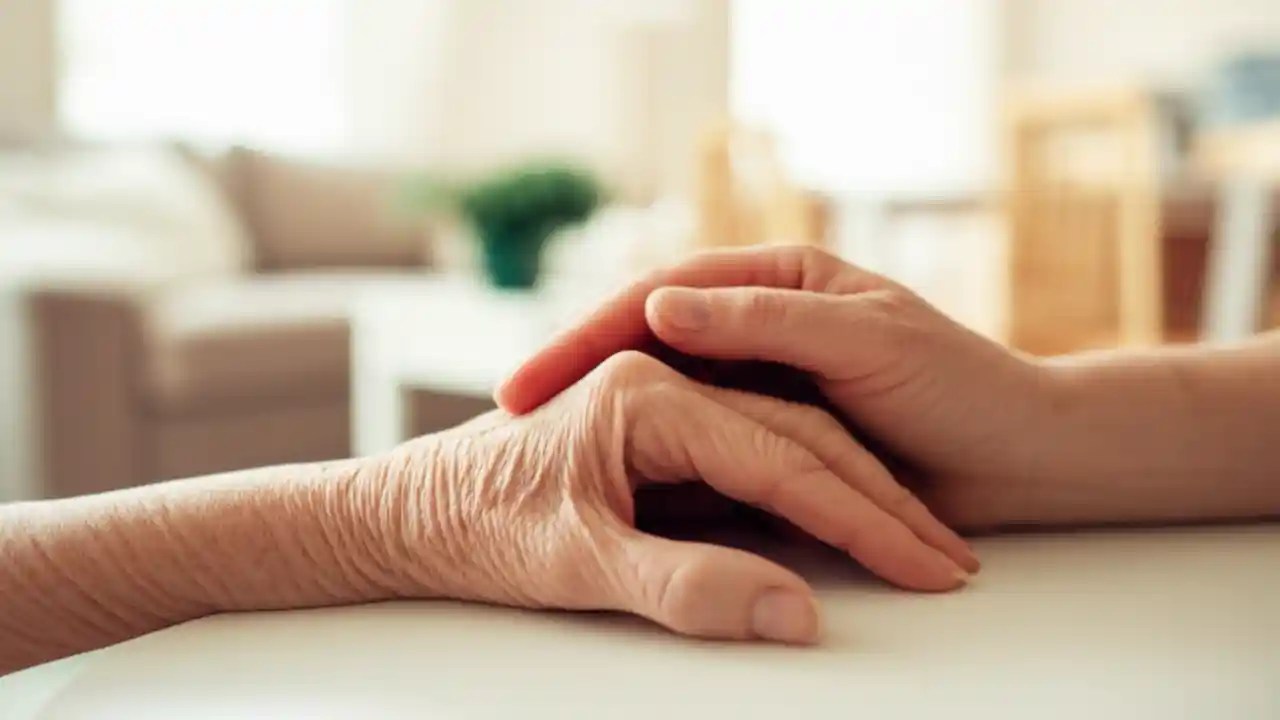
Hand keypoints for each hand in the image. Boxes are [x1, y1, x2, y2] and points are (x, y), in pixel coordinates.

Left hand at [365, 351, 971, 645]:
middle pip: (801, 438)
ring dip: (854, 496)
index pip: (784, 454)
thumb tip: (792, 616)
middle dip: (877, 503)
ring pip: (789, 440)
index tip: (924, 563)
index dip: (859, 517)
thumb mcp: (578, 567)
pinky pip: (757, 456)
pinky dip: (811, 496)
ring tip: (918, 544)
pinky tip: (845, 526)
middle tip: (942, 559)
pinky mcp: (661, 434)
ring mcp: (665, 402)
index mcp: (646, 392)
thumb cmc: (475, 529)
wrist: (406, 516)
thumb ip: (685, 587)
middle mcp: (664, 381)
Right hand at [496, 246, 1054, 529]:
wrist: (1021, 457)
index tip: (531, 378)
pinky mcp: (778, 437)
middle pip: (650, 344)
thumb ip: (763, 321)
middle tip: (512, 415)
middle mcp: (762, 325)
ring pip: (668, 398)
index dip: (589, 334)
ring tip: (541, 452)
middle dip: (580, 376)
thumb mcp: (858, 340)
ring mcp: (766, 384)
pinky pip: (703, 447)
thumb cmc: (957, 386)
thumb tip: (658, 306)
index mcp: (776, 279)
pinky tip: (613, 489)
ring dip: (609, 423)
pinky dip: (658, 465)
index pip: (659, 296)